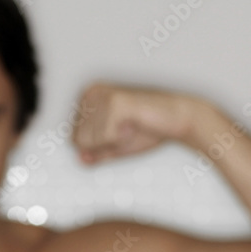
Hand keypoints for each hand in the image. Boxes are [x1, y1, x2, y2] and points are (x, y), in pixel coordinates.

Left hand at [71, 84, 198, 163]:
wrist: (176, 119)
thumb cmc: (148, 128)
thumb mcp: (114, 146)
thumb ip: (95, 153)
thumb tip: (80, 159)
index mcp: (88, 99)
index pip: (74, 140)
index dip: (98, 147)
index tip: (117, 133)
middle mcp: (92, 93)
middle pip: (79, 141)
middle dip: (104, 145)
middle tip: (125, 130)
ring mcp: (102, 95)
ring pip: (90, 141)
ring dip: (114, 141)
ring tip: (130, 125)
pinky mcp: (115, 101)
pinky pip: (105, 137)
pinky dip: (121, 139)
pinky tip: (134, 124)